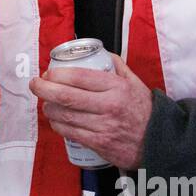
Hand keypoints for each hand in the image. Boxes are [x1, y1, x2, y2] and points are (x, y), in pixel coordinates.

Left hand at [29, 52, 153, 169]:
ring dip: (49, 108)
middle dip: (43, 89)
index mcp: (116, 87)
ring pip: (64, 115)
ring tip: (46, 103)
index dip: (57, 74)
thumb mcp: (134, 82)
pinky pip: (70, 133)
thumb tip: (98, 52)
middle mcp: (109, 106)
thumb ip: (116, 65)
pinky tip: (56, 120)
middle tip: (36, 85)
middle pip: (66, 96)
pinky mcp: (99, 144)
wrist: (159, 141)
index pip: (79, 77)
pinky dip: (58, 125)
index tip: (48, 73)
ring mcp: (103, 126)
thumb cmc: (143, 110)